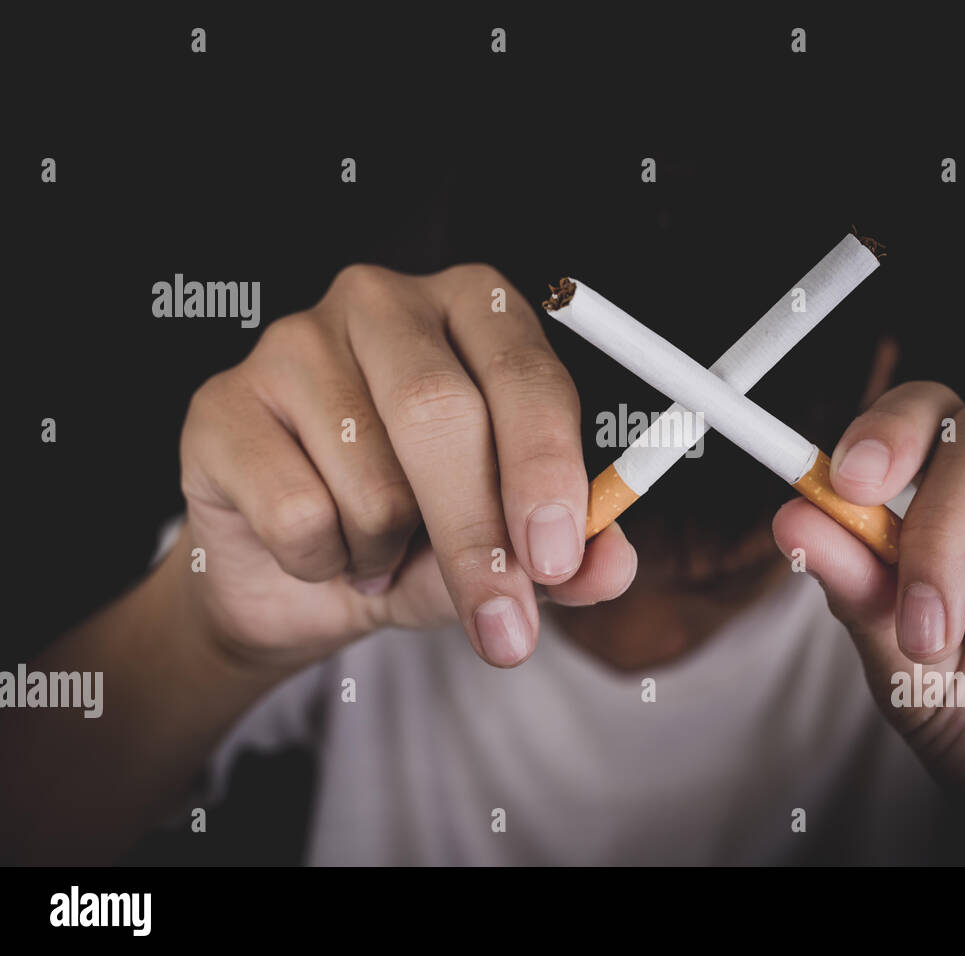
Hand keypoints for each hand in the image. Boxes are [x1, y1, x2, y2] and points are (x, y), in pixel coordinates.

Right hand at [178, 264, 636, 670]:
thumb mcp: (501, 550)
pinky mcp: (222, 403)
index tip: (556, 558)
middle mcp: (384, 303)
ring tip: (377, 549)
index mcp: (475, 312)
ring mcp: (293, 341)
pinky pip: (297, 513)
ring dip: (388, 554)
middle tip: (501, 626)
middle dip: (477, 537)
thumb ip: (562, 556)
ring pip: (372, 480)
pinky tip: (319, 547)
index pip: (526, 376)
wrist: (292, 574)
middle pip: (443, 415)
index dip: (546, 470)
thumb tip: (612, 567)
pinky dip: (323, 563)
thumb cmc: (413, 534)